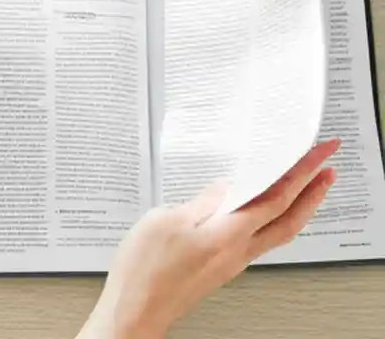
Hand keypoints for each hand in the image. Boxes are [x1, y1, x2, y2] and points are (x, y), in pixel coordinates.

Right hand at [80, 139, 339, 338]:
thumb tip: (222, 189)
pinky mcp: (221, 269)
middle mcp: (238, 251)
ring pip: (277, 233)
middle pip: (288, 220)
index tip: (319, 157)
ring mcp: (232, 262)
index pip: (276, 198)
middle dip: (313, 194)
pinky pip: (258, 241)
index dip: (302, 174)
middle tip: (327, 172)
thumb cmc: (146, 270)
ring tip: (305, 191)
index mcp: (228, 234)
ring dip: (297, 210)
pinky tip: (260, 216)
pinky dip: (272, 223)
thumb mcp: (166, 221)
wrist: (137, 308)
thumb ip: (200, 203)